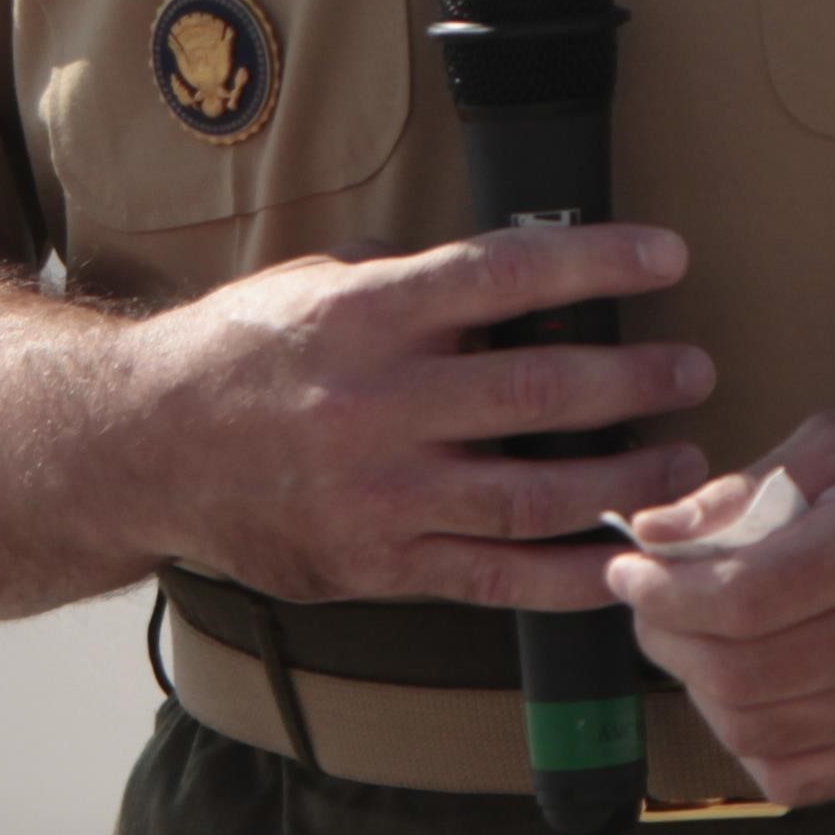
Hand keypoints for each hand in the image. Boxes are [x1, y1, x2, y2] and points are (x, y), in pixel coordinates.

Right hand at [122, 224, 713, 609]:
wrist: (140, 449)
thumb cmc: (239, 352)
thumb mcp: (316, 284)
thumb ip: (412, 285)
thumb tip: (522, 276)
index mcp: (365, 316)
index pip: (506, 277)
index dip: (598, 263)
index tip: (668, 256)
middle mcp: (377, 405)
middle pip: (536, 391)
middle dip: (634, 380)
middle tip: (694, 370)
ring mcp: (379, 494)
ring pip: (530, 494)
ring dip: (622, 480)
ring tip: (683, 464)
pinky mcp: (377, 565)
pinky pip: (494, 578)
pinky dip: (568, 575)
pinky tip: (622, 563)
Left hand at [600, 407, 834, 806]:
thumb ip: (741, 491)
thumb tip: (650, 535)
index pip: (738, 600)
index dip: (663, 593)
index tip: (626, 570)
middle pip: (735, 671)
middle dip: (666, 638)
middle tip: (652, 605)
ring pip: (755, 727)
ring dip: (700, 689)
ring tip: (697, 644)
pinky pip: (798, 777)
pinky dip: (750, 743)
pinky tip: (748, 697)